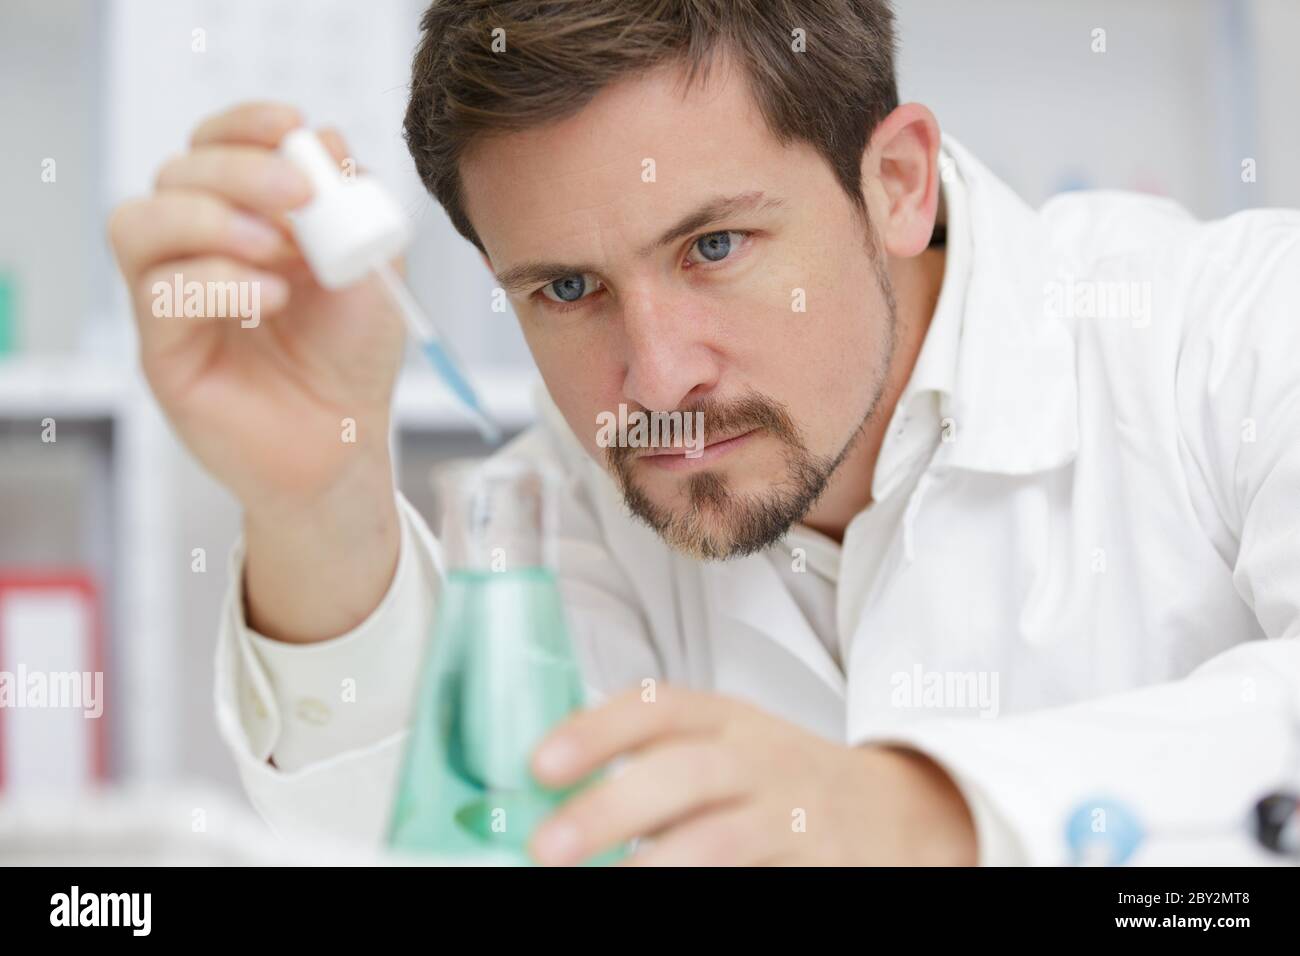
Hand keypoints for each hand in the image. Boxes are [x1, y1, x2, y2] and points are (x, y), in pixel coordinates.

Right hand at [107, 101, 405, 641]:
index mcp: (245, 220)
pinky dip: (217, 281)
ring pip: (141, 223)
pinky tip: (272, 298)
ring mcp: (172, 300)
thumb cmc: (353, 360)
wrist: (347, 445)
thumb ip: (353, 207)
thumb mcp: (374, 272)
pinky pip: (159, 292)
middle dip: (239, 171)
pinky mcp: (162, 351)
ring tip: (281, 252)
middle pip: (176, 173)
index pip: (214, 146)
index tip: (292, 126)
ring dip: (212, 219)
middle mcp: (198, 251)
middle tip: (299, 196)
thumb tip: (326, 141)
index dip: (244, 126)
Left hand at [528, 686, 977, 865]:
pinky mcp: (820, 868)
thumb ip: (655, 761)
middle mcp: (760, 760)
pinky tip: (663, 905)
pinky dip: (710, 892)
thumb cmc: (781, 779)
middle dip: (610, 808)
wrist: (900, 811)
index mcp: (727, 720)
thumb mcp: (728, 745)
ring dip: (657, 865)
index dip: (596, 731)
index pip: (658, 706)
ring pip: (722, 839)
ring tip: (604, 888)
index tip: (538, 765)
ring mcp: (794, 818)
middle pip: (684, 773)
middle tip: (545, 846)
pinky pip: (760, 882)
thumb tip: (542, 801)